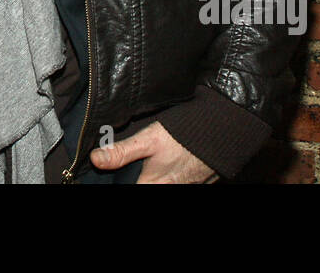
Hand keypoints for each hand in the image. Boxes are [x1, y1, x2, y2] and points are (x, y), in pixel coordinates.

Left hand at [89, 121, 219, 183]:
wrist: (224, 130)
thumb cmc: (185, 134)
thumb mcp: (150, 138)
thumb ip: (122, 151)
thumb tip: (96, 159)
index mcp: (154, 184)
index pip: (132, 189)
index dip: (123, 183)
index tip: (115, 178)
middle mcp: (171, 188)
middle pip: (147, 186)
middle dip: (140, 178)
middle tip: (132, 168)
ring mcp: (187, 186)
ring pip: (164, 184)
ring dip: (155, 177)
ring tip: (152, 164)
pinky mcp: (199, 181)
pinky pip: (180, 181)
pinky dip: (171, 175)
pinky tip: (171, 161)